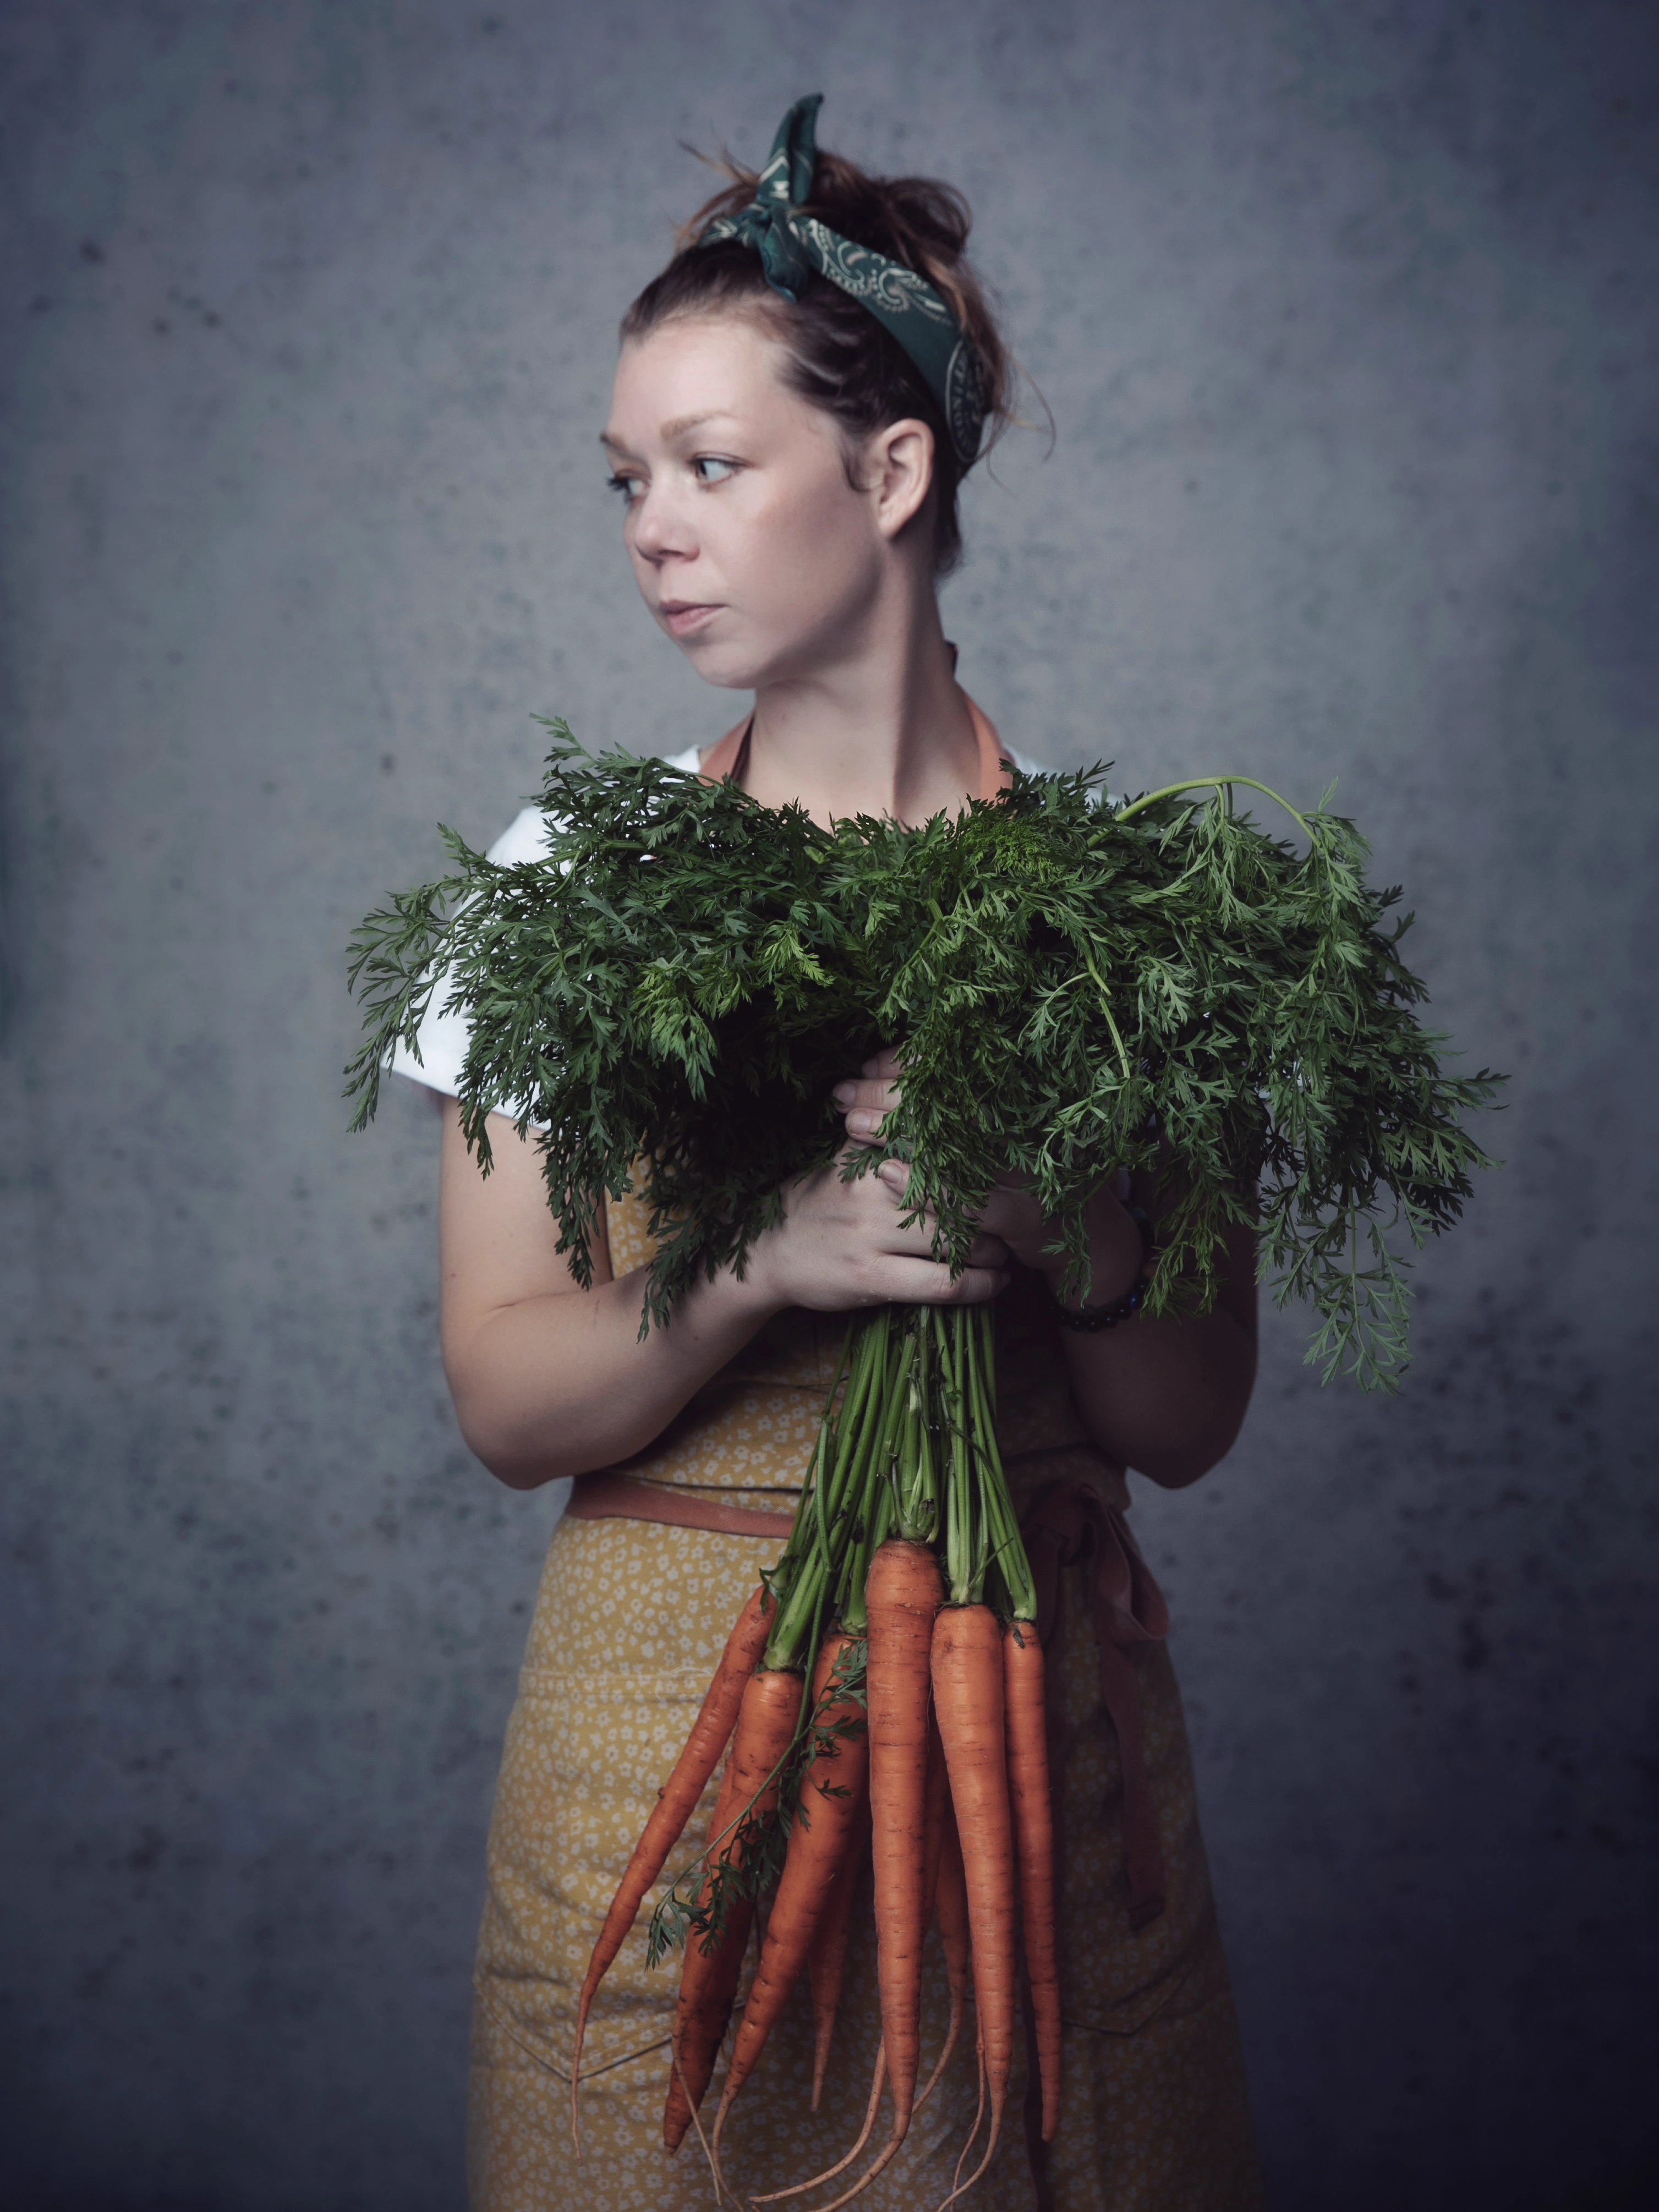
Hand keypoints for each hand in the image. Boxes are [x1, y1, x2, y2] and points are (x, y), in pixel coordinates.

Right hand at [744, 1046, 1010, 1311]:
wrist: (767, 1250)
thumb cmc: (819, 1200)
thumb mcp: (848, 1157)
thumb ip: (891, 1136)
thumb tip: (943, 1110)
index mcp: (873, 1151)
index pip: (941, 1144)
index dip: (984, 1157)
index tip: (1007, 1170)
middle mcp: (874, 1186)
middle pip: (959, 1190)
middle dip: (993, 1208)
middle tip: (1011, 1218)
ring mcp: (871, 1232)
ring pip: (959, 1236)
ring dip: (994, 1248)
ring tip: (1003, 1250)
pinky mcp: (870, 1276)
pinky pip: (943, 1282)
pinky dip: (979, 1284)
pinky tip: (993, 1282)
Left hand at [832, 1046, 1145, 1307]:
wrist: (1091, 1245)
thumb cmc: (1029, 1187)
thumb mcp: (1000, 1145)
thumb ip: (957, 1114)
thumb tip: (886, 1073)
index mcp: (1020, 1106)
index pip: (958, 1070)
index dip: (910, 1064)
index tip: (868, 1065)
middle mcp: (1030, 1131)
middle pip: (951, 1099)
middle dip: (892, 1093)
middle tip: (844, 1092)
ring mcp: (1029, 1173)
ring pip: (955, 1143)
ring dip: (898, 1131)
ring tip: (851, 1123)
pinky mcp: (1025, 1216)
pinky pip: (969, 1200)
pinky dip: (923, 1185)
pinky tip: (882, 1173)